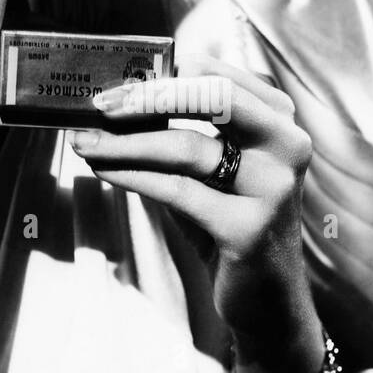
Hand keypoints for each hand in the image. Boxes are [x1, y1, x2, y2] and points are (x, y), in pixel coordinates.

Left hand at [69, 54, 317, 354]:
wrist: (267, 298)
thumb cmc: (229, 217)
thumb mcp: (212, 165)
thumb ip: (179, 128)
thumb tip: (115, 98)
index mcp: (278, 116)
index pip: (216, 75)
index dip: (163, 74)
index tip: (115, 79)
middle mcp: (287, 144)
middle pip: (213, 98)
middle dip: (147, 97)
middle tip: (99, 104)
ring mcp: (273, 188)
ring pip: (187, 147)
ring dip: (125, 143)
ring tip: (85, 141)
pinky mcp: (250, 229)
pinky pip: (177, 191)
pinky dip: (132, 176)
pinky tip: (103, 170)